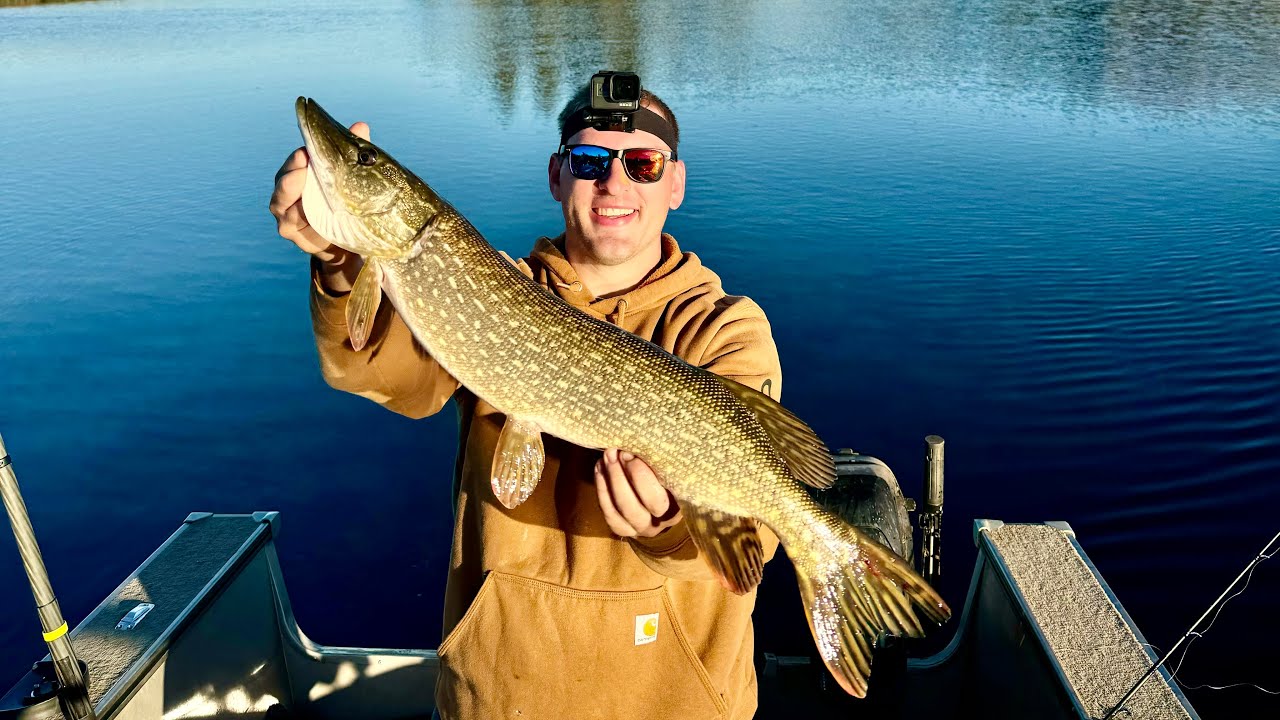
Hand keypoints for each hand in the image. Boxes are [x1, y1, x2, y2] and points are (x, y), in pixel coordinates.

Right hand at [269, 121, 370, 291]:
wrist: (347, 240)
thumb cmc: (346, 204)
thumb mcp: (351, 178)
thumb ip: (353, 153)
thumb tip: (360, 126)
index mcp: (301, 174)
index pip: (296, 162)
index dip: (299, 156)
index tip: (306, 151)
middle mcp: (289, 191)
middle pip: (284, 179)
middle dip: (292, 170)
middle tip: (302, 160)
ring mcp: (286, 213)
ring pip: (281, 201)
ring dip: (289, 191)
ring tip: (298, 180)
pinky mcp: (291, 232)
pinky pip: (288, 223)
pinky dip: (294, 217)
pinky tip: (300, 211)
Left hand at [594, 449, 681, 537]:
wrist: (669, 500)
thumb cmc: (673, 476)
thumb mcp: (673, 470)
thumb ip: (661, 462)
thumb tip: (638, 442)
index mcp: (676, 509)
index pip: (655, 500)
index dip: (639, 476)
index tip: (630, 453)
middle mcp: (658, 523)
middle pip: (632, 507)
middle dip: (619, 477)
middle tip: (613, 452)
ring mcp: (639, 528)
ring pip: (618, 511)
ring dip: (609, 481)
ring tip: (605, 458)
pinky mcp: (623, 528)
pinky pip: (609, 513)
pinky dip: (602, 490)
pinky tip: (599, 469)